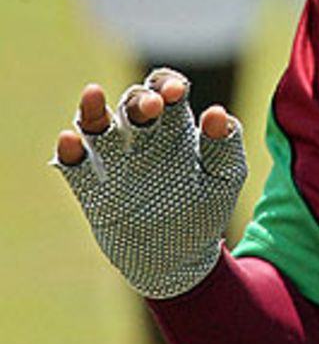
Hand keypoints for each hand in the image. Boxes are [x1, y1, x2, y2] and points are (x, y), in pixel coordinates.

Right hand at [54, 69, 245, 296]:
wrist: (181, 260)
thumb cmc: (206, 210)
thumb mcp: (224, 178)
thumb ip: (225, 146)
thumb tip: (217, 113)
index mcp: (174, 128)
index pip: (166, 90)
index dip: (168, 84)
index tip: (175, 92)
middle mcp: (142, 139)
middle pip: (133, 103)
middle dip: (140, 99)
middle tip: (153, 106)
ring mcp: (115, 162)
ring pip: (97, 125)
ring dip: (93, 109)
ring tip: (93, 94)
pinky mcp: (93, 190)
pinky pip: (75, 166)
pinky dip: (70, 152)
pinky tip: (69, 142)